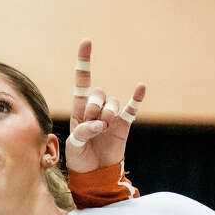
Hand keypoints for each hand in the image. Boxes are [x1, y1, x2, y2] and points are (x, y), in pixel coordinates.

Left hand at [65, 39, 144, 172]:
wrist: (94, 173)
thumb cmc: (80, 157)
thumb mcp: (74, 145)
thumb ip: (84, 131)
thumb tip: (100, 124)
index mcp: (80, 109)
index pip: (83, 81)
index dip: (84, 62)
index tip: (87, 41)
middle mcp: (96, 108)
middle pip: (98, 93)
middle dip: (94, 107)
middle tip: (93, 124)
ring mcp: (111, 116)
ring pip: (112, 102)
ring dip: (107, 114)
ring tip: (103, 129)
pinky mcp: (124, 125)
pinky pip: (131, 108)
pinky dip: (136, 98)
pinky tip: (140, 87)